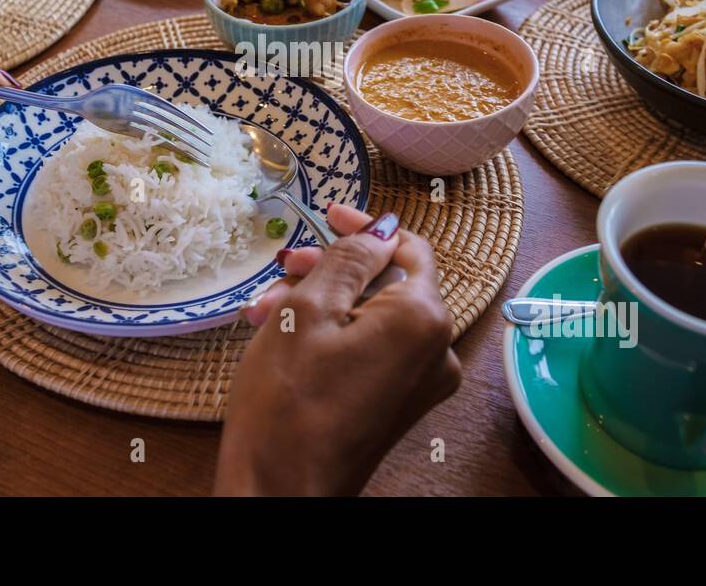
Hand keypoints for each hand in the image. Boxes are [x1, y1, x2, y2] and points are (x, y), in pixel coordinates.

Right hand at [214, 204, 461, 495]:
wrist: (279, 491)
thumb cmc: (288, 403)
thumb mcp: (308, 309)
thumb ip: (350, 258)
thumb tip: (378, 230)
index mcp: (423, 319)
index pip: (408, 248)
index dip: (366, 227)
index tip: (329, 214)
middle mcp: (437, 351)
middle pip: (388, 282)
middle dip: (333, 270)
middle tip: (285, 268)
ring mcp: (421, 383)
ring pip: (373, 316)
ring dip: (323, 303)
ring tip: (268, 310)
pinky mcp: (399, 404)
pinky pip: (373, 348)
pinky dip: (333, 334)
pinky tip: (286, 336)